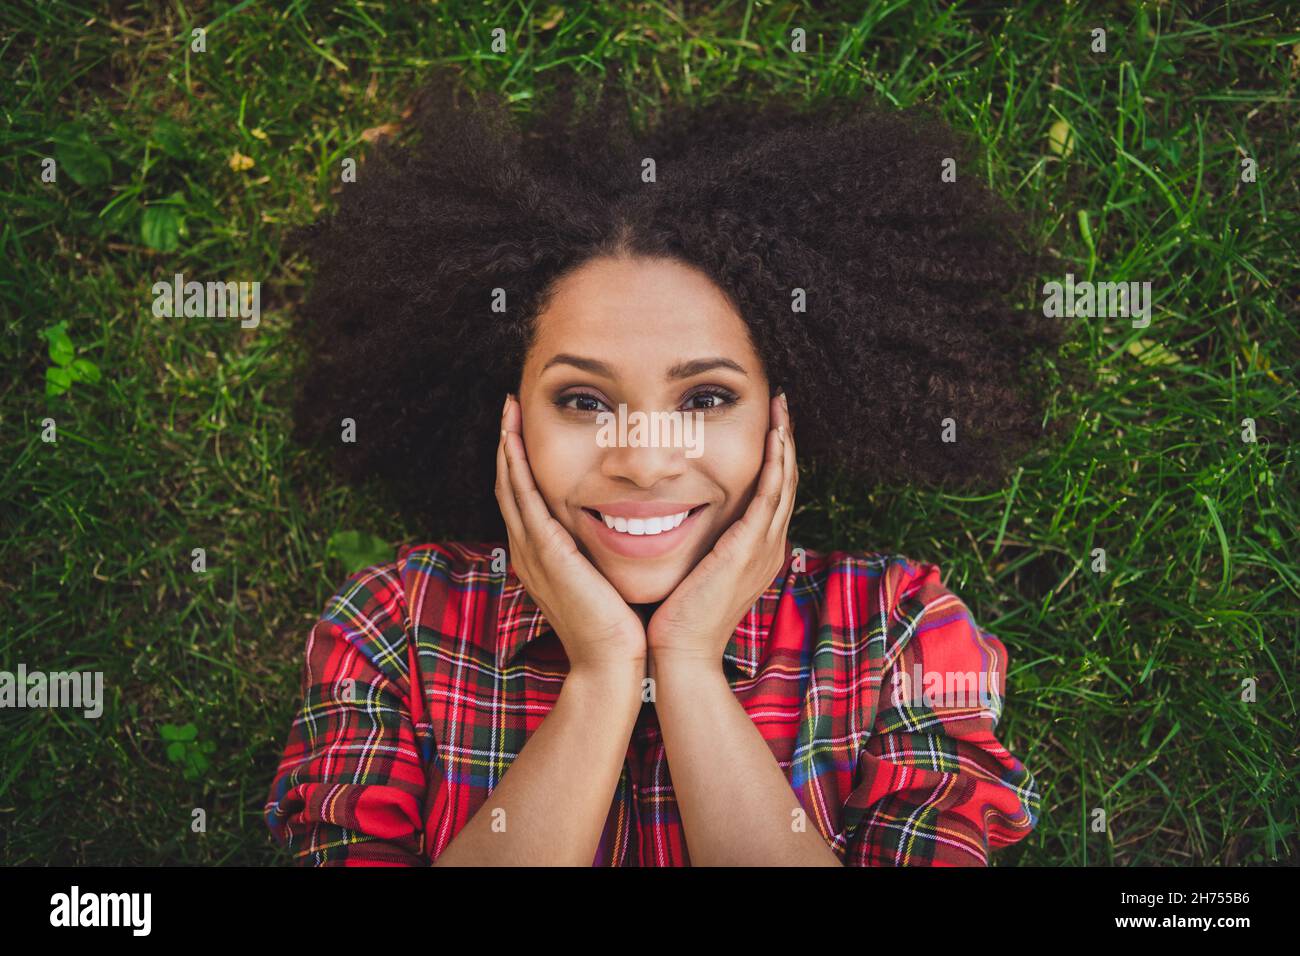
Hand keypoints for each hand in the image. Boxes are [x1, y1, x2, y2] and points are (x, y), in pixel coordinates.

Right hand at [496, 393, 646, 671]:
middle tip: (510, 406)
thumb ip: (599, 557)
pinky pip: (523, 499)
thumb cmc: (616, 629)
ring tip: (509, 410)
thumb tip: (620, 534)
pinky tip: (514, 441)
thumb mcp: (602, 583)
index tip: (526, 429)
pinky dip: (515, 467)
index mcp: (541, 557)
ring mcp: (531, 551)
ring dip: (506, 446)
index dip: (521, 463)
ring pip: (510, 487)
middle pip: (509, 486)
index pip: (525, 499)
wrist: (611, 664)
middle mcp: (528, 551)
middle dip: (507, 445)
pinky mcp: (544, 552)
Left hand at [646, 390, 796, 670]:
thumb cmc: (677, 618)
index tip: (766, 424)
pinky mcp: (750, 549)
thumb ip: (695, 545)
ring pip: (784, 482)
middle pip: (785, 481)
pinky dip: (775, 464)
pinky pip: (770, 496)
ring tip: (781, 409)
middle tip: (780, 404)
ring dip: (784, 442)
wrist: (680, 655)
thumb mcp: (693, 572)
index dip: (772, 457)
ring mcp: (763, 548)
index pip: (771, 493)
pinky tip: (773, 437)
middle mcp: (768, 546)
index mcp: (756, 551)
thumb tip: (672, 521)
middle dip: (784, 440)